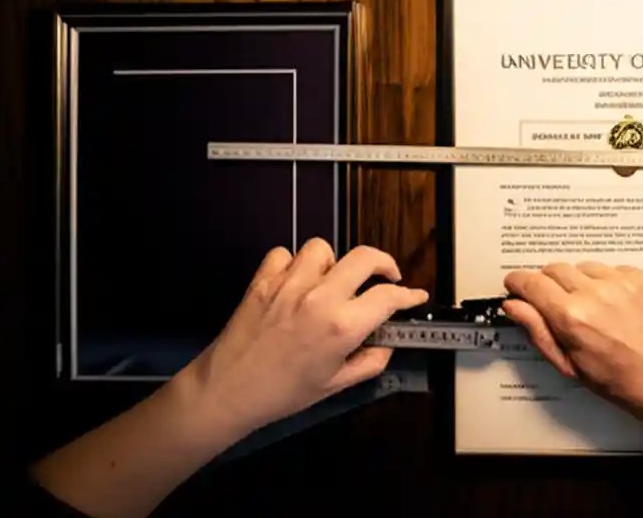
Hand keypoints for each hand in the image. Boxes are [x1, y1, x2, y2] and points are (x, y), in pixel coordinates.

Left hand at [175, 238, 426, 436]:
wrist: (227, 391)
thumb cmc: (283, 393)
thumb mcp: (336, 385)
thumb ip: (370, 361)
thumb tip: (386, 343)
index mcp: (342, 326)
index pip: (389, 296)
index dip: (409, 295)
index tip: (415, 296)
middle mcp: (319, 298)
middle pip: (365, 257)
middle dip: (384, 263)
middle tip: (385, 277)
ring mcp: (288, 284)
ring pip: (323, 248)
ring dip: (333, 262)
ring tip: (331, 281)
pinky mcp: (262, 280)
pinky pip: (284, 254)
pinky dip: (293, 263)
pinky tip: (295, 283)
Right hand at [502, 262, 642, 416]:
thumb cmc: (620, 382)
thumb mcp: (570, 365)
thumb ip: (539, 330)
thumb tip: (514, 305)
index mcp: (572, 316)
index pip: (532, 283)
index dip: (518, 282)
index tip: (516, 285)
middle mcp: (596, 292)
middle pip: (555, 269)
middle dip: (548, 283)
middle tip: (557, 304)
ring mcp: (623, 281)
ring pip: (585, 267)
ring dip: (581, 282)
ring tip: (595, 309)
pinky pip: (615, 269)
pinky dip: (610, 283)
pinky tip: (618, 307)